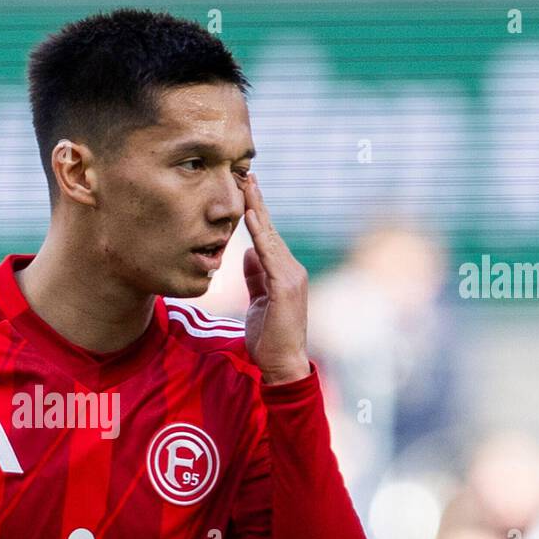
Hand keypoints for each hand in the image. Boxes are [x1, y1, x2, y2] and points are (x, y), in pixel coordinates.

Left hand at [239, 173, 310, 384]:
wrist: (281, 363)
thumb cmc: (269, 337)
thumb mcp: (258, 301)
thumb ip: (256, 277)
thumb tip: (248, 254)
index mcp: (284, 274)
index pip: (269, 238)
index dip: (258, 214)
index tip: (247, 190)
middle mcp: (291, 271)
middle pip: (271, 231)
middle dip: (258, 203)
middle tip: (247, 174)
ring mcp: (291, 278)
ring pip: (271, 238)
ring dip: (258, 211)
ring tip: (248, 187)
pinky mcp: (285, 287)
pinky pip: (270, 256)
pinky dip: (261, 236)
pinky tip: (251, 218)